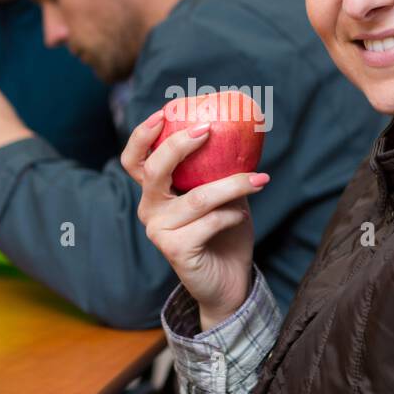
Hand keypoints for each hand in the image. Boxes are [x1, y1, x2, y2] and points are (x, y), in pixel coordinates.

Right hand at [121, 109, 269, 328]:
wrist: (229, 281)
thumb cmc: (224, 233)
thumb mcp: (221, 194)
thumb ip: (218, 169)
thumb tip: (239, 132)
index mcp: (154, 192)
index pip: (134, 160)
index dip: (143, 134)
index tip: (165, 112)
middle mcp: (150, 209)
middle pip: (154, 170)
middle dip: (179, 144)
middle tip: (209, 129)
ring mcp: (159, 231)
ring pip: (197, 197)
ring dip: (233, 185)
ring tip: (258, 180)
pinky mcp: (175, 250)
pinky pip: (210, 222)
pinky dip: (232, 215)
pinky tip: (242, 217)